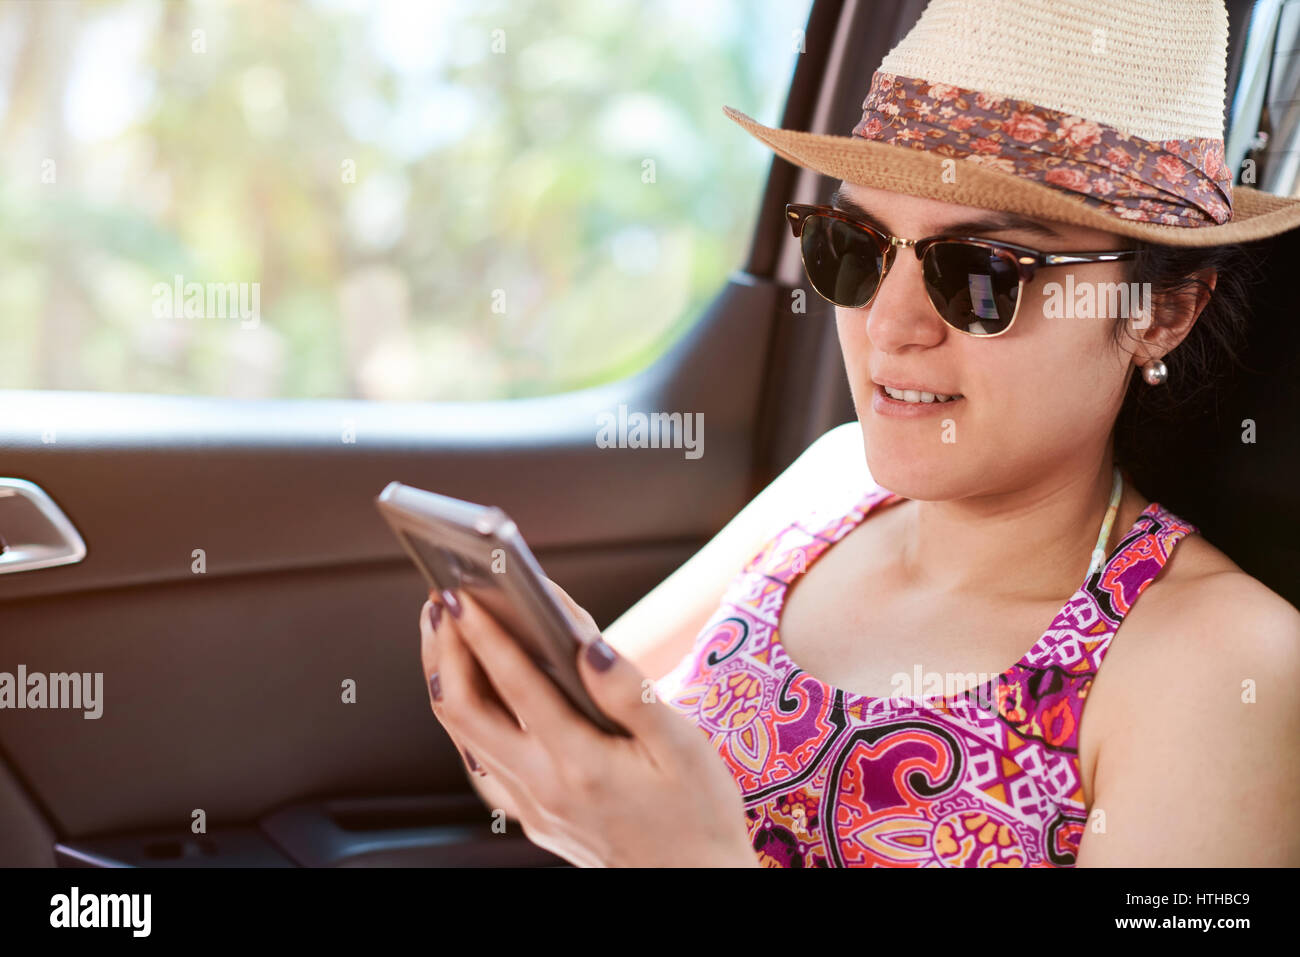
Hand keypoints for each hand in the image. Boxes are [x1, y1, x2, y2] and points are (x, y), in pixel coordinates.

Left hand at [418, 579, 757, 866]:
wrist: (698, 885)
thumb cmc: (700, 817)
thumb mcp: (683, 748)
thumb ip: (630, 693)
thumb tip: (587, 645)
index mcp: (581, 765)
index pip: (517, 688)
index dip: (485, 635)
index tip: (461, 594)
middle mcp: (545, 790)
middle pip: (465, 713)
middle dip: (445, 650)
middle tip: (439, 600)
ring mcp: (533, 809)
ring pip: (466, 738)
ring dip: (449, 681)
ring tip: (446, 633)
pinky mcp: (536, 819)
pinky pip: (483, 766)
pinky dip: (469, 722)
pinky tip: (476, 696)